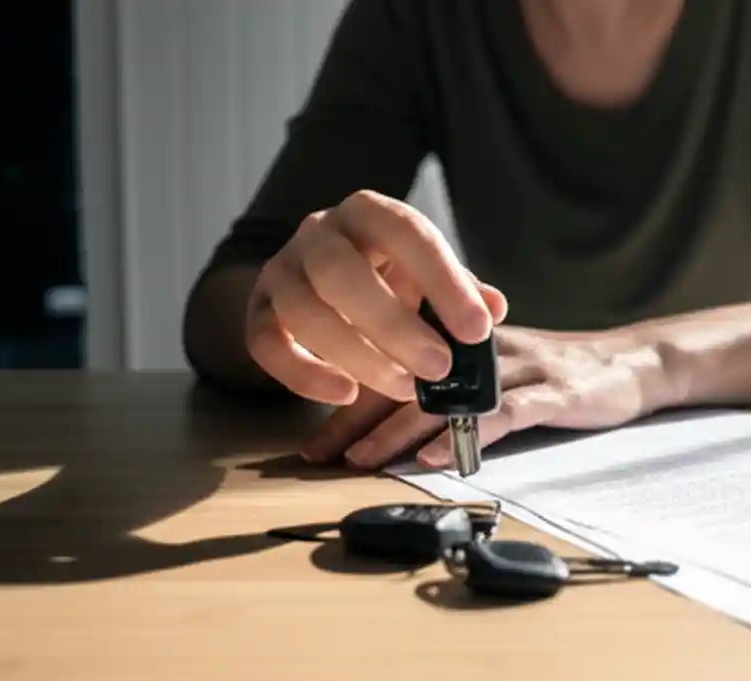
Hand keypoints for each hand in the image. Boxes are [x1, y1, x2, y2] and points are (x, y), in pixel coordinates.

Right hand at [245, 190, 507, 404]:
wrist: (320, 275)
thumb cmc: (389, 275)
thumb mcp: (428, 274)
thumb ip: (461, 291)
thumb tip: (493, 309)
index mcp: (370, 214)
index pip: (406, 233)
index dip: (443, 281)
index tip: (477, 329)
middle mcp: (318, 233)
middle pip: (341, 273)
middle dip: (394, 326)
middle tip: (439, 367)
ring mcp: (281, 270)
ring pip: (303, 311)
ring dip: (357, 356)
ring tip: (402, 388)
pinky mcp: (257, 310)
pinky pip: (265, 344)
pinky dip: (304, 375)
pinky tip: (346, 395)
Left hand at [302, 326, 674, 468]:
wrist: (633, 364)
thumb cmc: (559, 374)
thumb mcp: (499, 372)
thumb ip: (453, 387)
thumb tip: (392, 425)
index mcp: (462, 340)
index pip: (395, 368)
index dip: (350, 404)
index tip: (316, 442)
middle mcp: (482, 348)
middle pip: (408, 381)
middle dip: (358, 422)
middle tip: (320, 455)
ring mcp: (518, 368)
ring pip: (446, 397)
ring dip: (397, 430)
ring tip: (361, 459)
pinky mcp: (552, 391)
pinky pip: (501, 413)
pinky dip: (465, 436)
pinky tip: (434, 456)